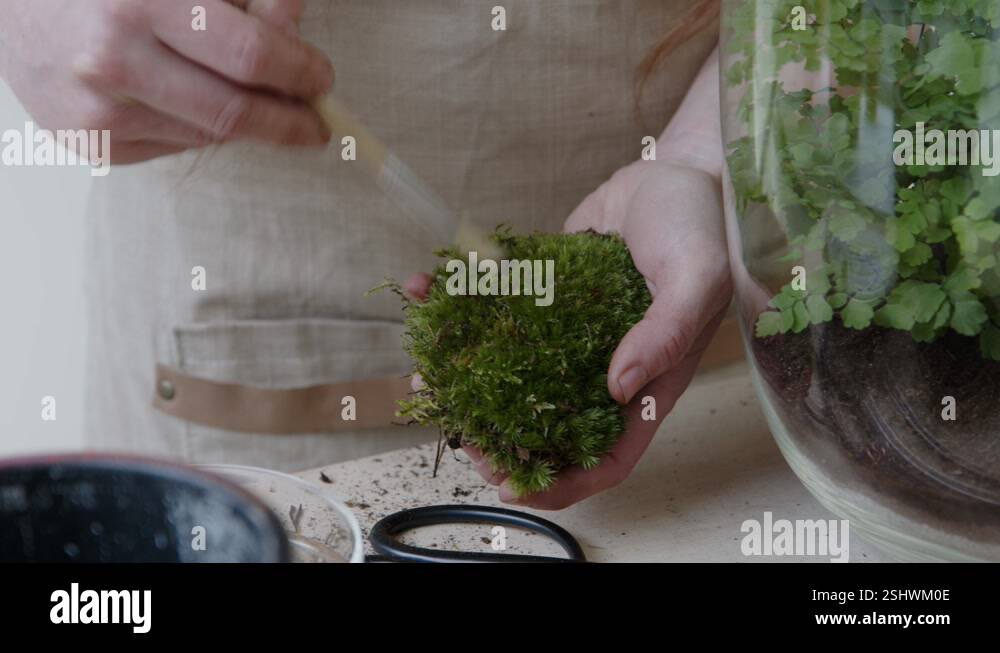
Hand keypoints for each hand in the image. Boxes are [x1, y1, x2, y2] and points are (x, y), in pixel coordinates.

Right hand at [1, 0, 332, 163]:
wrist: (8, 4)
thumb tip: (296, 29)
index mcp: (138, 3)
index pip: (250, 57)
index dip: (299, 73)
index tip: (321, 79)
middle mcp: (112, 63)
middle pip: (235, 114)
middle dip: (289, 121)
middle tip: (314, 121)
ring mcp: (96, 111)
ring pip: (209, 136)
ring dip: (245, 124)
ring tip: (252, 101)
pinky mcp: (89, 143)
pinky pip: (174, 146)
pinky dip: (197, 128)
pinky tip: (186, 101)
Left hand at [403, 158, 731, 508]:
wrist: (677, 170)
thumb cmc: (702, 228)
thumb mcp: (696, 279)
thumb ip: (664, 335)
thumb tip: (618, 387)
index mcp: (646, 385)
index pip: (605, 458)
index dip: (560, 482)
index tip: (508, 483)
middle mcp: (604, 368)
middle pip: (547, 427)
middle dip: (495, 435)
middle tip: (452, 419)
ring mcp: (572, 335)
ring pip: (514, 374)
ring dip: (464, 374)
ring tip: (426, 365)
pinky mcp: (547, 296)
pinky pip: (500, 311)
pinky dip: (460, 302)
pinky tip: (427, 287)